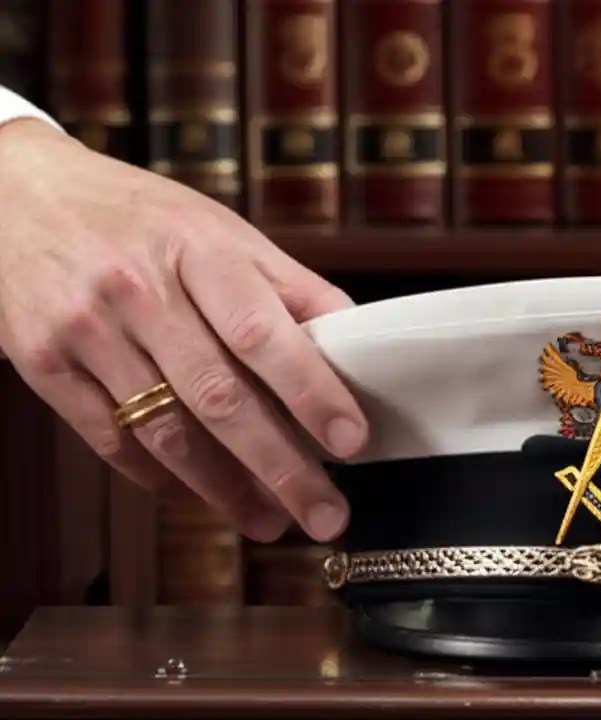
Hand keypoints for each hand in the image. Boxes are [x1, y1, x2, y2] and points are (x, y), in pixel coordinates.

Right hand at [0, 119, 365, 541]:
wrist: (20, 194)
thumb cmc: (141, 218)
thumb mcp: (220, 230)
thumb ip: (288, 286)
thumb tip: (357, 340)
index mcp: (198, 249)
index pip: (261, 332)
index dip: (309, 390)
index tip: (351, 439)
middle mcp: (138, 290)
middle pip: (218, 396)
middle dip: (280, 465)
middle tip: (326, 514)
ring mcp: (86, 330)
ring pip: (166, 430)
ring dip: (226, 489)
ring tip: (272, 520)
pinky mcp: (43, 365)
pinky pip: (112, 440)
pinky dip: (162, 477)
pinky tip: (203, 496)